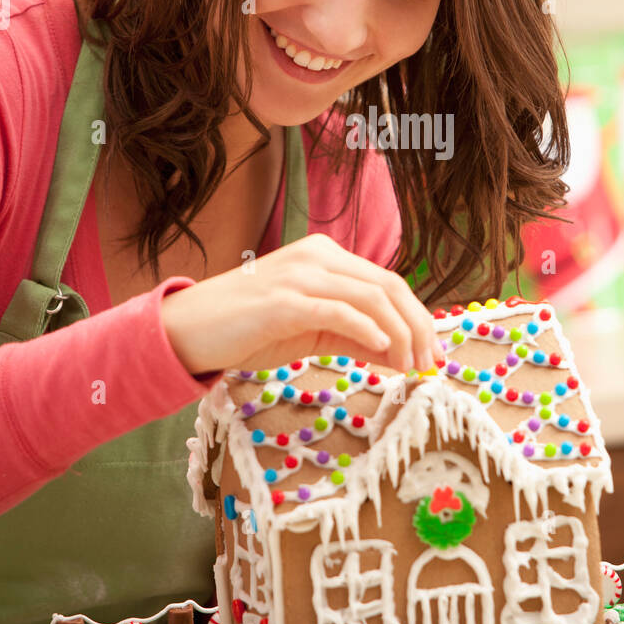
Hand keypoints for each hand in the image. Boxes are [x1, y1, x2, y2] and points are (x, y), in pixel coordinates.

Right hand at [159, 233, 443, 377]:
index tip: (433, 353)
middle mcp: (317, 257)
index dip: (418, 317)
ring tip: (409, 366)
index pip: (388, 282)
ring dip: (399, 334)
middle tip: (431, 363)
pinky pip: (337, 311)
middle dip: (418, 326)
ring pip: (370, 296)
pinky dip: (367, 330)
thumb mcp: (312, 330)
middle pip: (388, 285)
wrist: (190, 329)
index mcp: (326, 257)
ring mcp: (300, 276)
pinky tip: (382, 352)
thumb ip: (355, 337)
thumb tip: (401, 356)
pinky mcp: (283, 301)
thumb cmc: (249, 329)